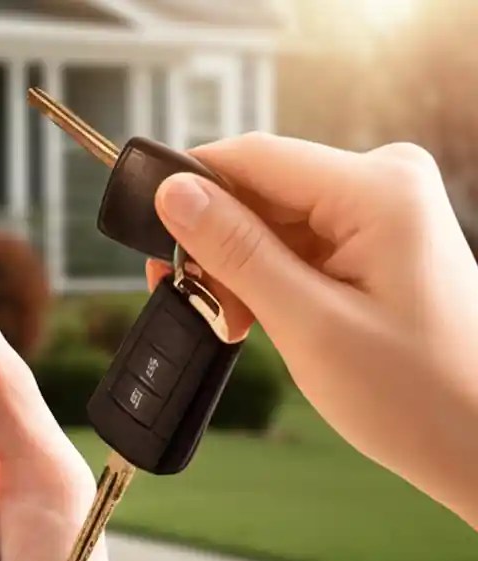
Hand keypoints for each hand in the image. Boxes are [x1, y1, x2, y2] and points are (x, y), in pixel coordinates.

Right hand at [151, 133, 477, 523]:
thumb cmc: (419, 397)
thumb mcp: (308, 324)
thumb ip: (235, 252)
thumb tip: (173, 194)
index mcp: (379, 189)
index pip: (252, 157)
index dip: (188, 193)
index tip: (147, 244)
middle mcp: (385, 181)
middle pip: (259, 187)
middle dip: (214, 244)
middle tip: (192, 304)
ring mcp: (385, 208)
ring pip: (271, 217)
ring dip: (238, 268)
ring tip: (235, 324)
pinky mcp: (379, 235)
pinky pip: (298, 238)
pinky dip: (266, 277)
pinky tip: (260, 317)